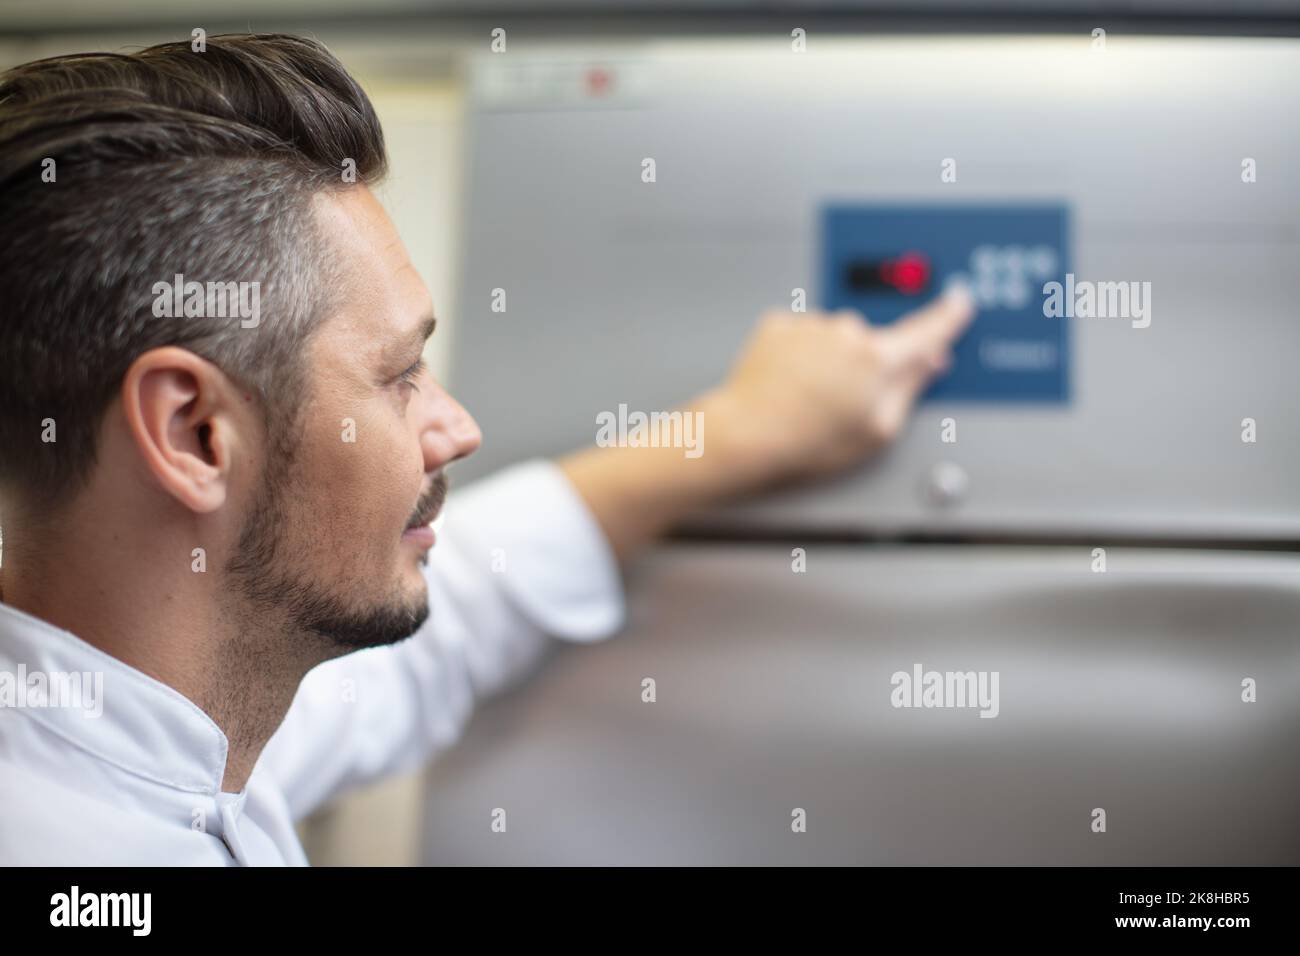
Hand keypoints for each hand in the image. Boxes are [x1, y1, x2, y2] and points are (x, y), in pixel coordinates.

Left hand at [700, 286, 975, 490]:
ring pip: (834, 339)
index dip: (946, 318)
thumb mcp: (877, 430)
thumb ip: (910, 389)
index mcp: (877, 357)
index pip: (926, 331)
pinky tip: (790, 385)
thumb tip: (929, 363)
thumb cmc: (808, 441)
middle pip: (872, 342)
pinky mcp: (778, 326)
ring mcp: (810, 325)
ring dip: (829, 362)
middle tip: (845, 404)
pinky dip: (800, 356)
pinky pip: (802, 337)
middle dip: (866, 366)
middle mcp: (845, 331)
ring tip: (809, 400)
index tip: (959, 302)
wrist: (746, 435)